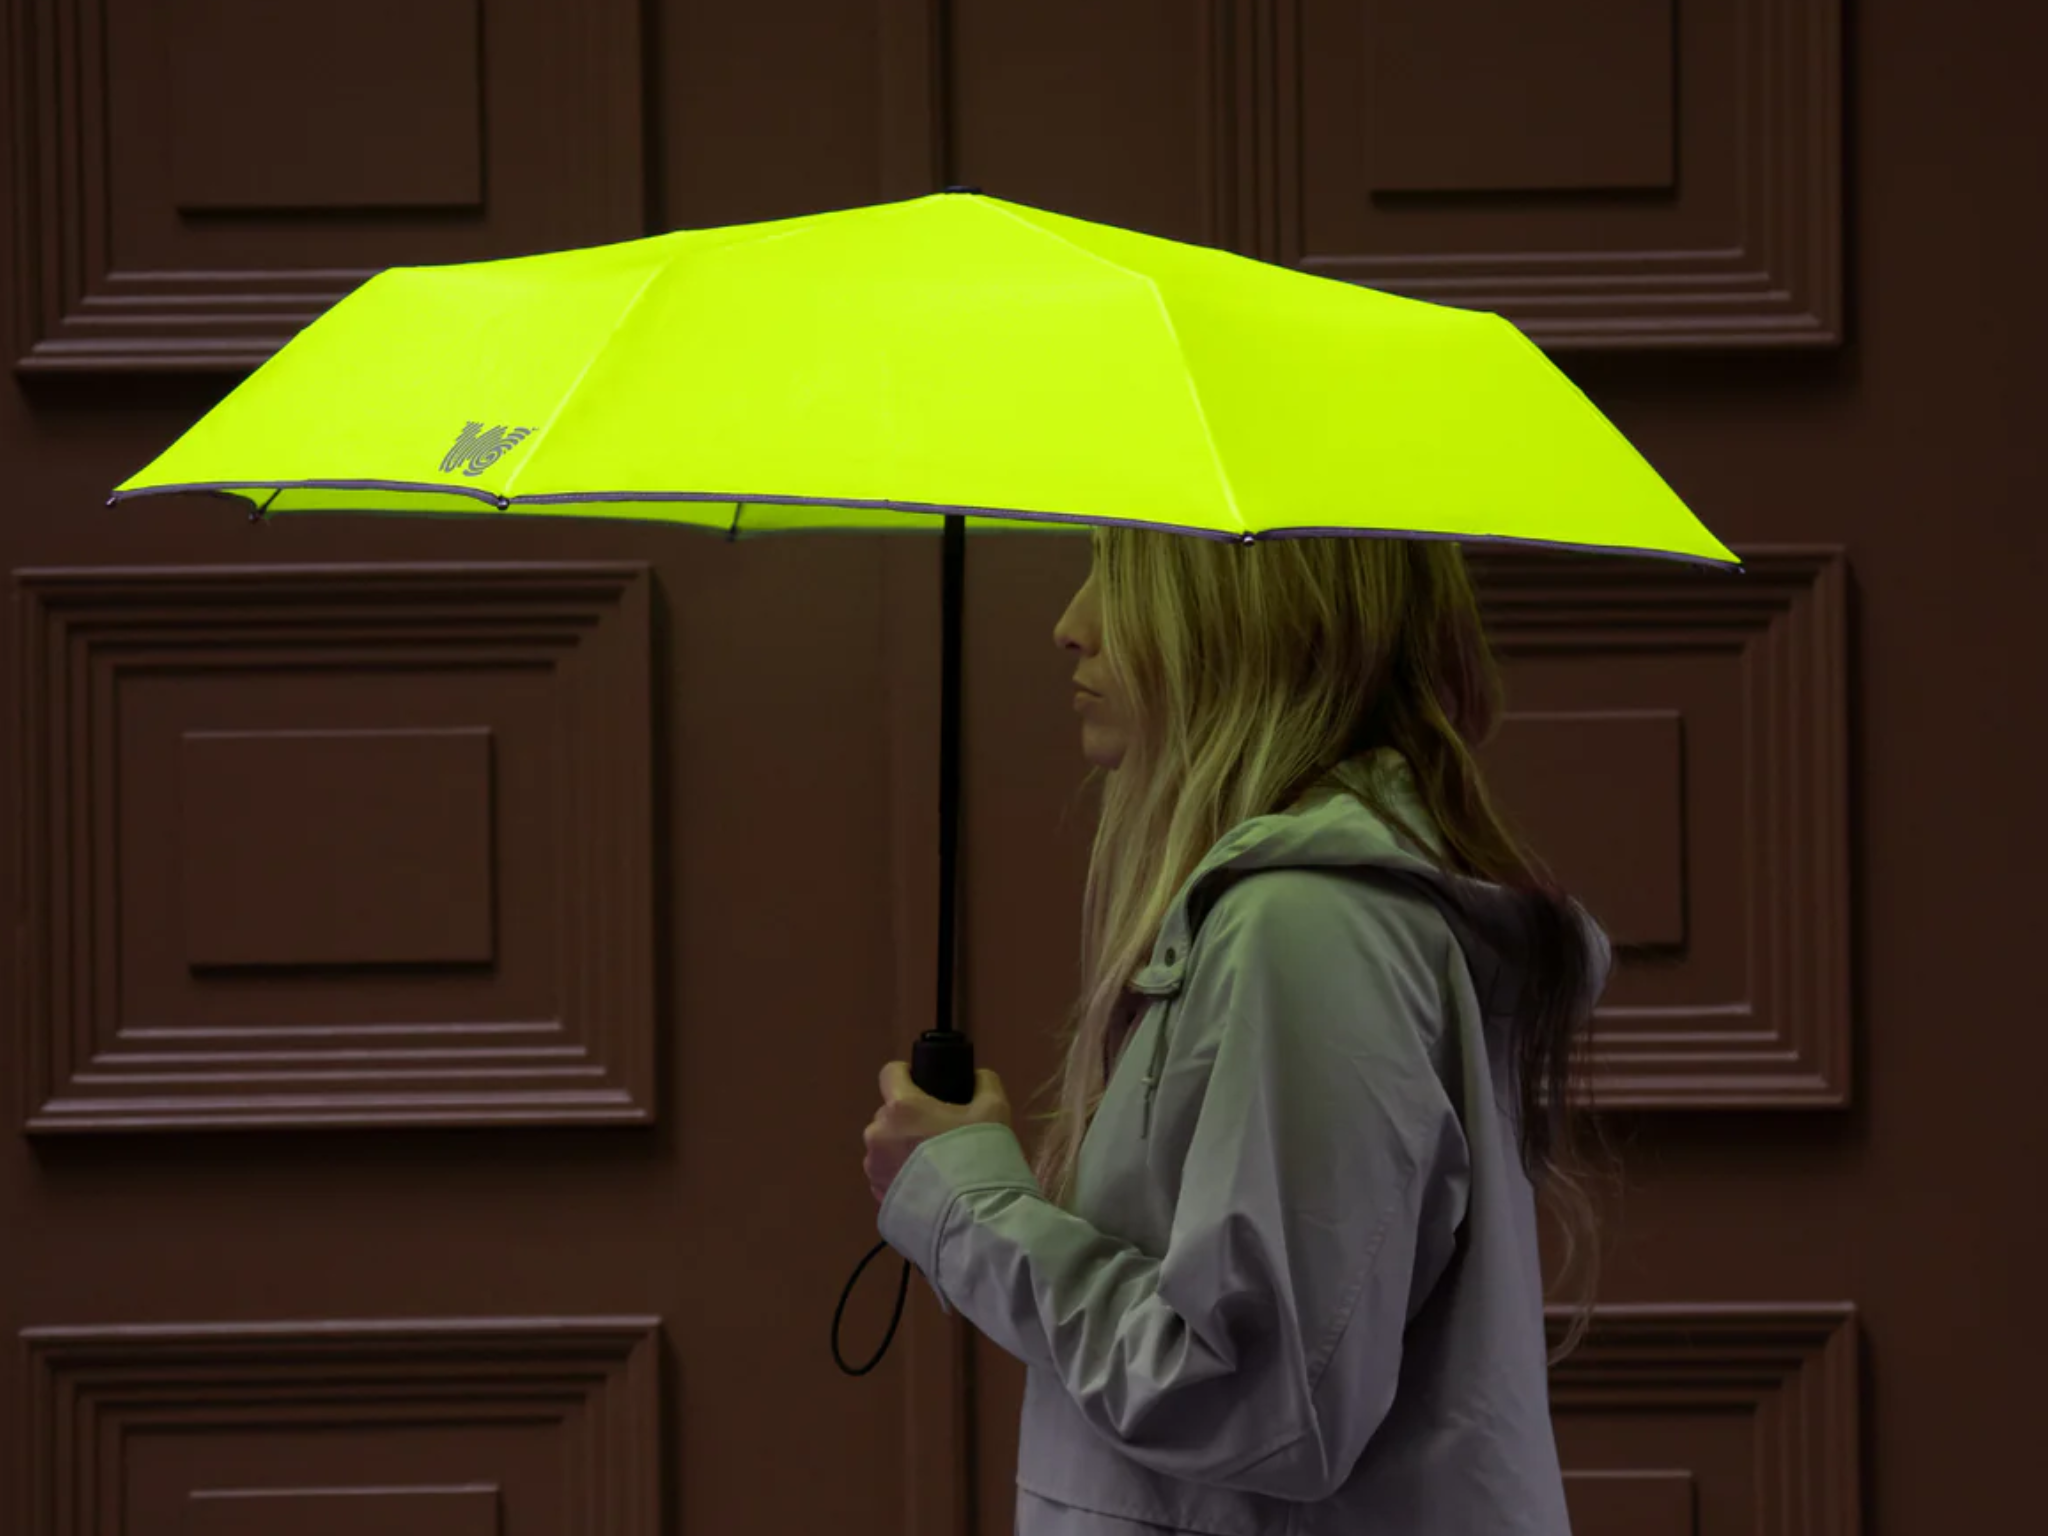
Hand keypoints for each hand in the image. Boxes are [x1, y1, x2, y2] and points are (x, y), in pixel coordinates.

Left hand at [863, 1061, 1010, 1204]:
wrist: (971, 1217)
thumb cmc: (978, 1155)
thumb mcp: (994, 1110)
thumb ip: (984, 1084)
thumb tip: (978, 1079)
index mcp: (901, 1107)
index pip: (890, 1073)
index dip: (908, 1075)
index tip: (925, 1086)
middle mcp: (878, 1133)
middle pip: (889, 1114)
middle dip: (910, 1120)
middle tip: (940, 1135)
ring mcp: (873, 1167)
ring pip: (885, 1146)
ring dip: (902, 1150)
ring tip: (934, 1168)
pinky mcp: (876, 1196)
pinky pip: (886, 1175)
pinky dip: (901, 1176)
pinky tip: (928, 1188)